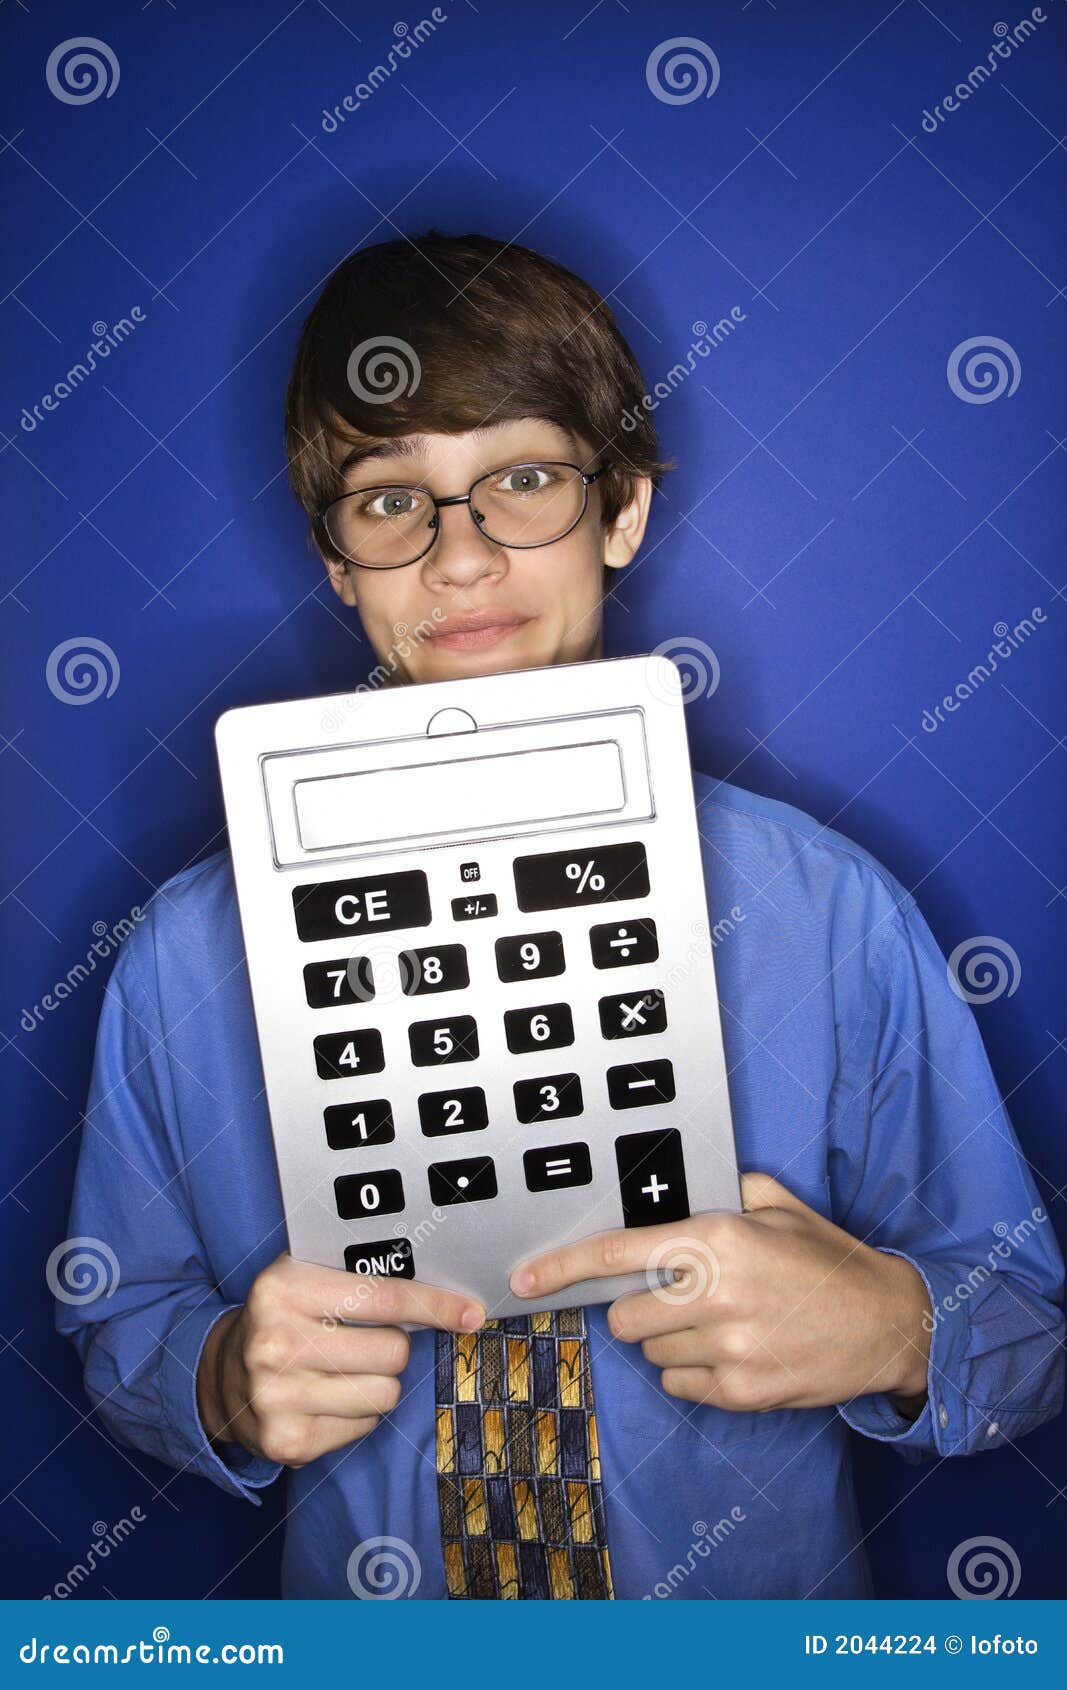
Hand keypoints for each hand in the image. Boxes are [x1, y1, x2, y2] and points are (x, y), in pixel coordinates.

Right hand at [197, 1253, 484, 1466]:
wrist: (220, 1374)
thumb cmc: (282, 1318)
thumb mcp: (306, 1278)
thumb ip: (363, 1277)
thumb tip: (447, 1297)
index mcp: (284, 1288)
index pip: (383, 1297)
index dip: (435, 1305)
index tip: (470, 1312)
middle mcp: (275, 1342)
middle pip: (393, 1352)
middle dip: (391, 1347)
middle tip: (362, 1342)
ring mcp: (277, 1396)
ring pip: (385, 1393)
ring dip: (377, 1382)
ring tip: (341, 1370)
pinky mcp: (286, 1440)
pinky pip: (365, 1426)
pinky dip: (358, 1413)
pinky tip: (326, 1398)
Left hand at [509, 1172, 931, 1413]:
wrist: (889, 1325)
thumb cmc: (826, 1260)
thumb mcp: (776, 1204)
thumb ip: (718, 1192)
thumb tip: (669, 1195)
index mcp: (718, 1240)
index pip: (618, 1253)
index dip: (561, 1268)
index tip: (523, 1281)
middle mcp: (716, 1295)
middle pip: (624, 1316)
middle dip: (638, 1308)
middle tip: (675, 1298)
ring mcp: (729, 1349)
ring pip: (651, 1353)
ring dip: (668, 1340)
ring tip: (718, 1322)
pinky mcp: (742, 1392)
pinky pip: (680, 1386)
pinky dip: (693, 1371)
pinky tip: (731, 1351)